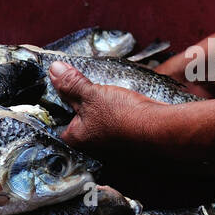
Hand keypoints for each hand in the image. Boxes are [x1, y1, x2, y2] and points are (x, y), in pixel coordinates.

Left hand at [49, 61, 163, 153]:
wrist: (160, 128)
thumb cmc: (122, 116)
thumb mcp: (92, 95)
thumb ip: (71, 84)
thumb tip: (54, 70)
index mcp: (75, 138)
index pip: (57, 120)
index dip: (58, 102)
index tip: (60, 85)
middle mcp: (89, 144)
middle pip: (77, 117)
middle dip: (79, 100)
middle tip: (81, 81)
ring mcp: (107, 142)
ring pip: (96, 116)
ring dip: (98, 101)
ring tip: (101, 86)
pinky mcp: (123, 136)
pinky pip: (112, 117)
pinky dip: (113, 106)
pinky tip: (117, 95)